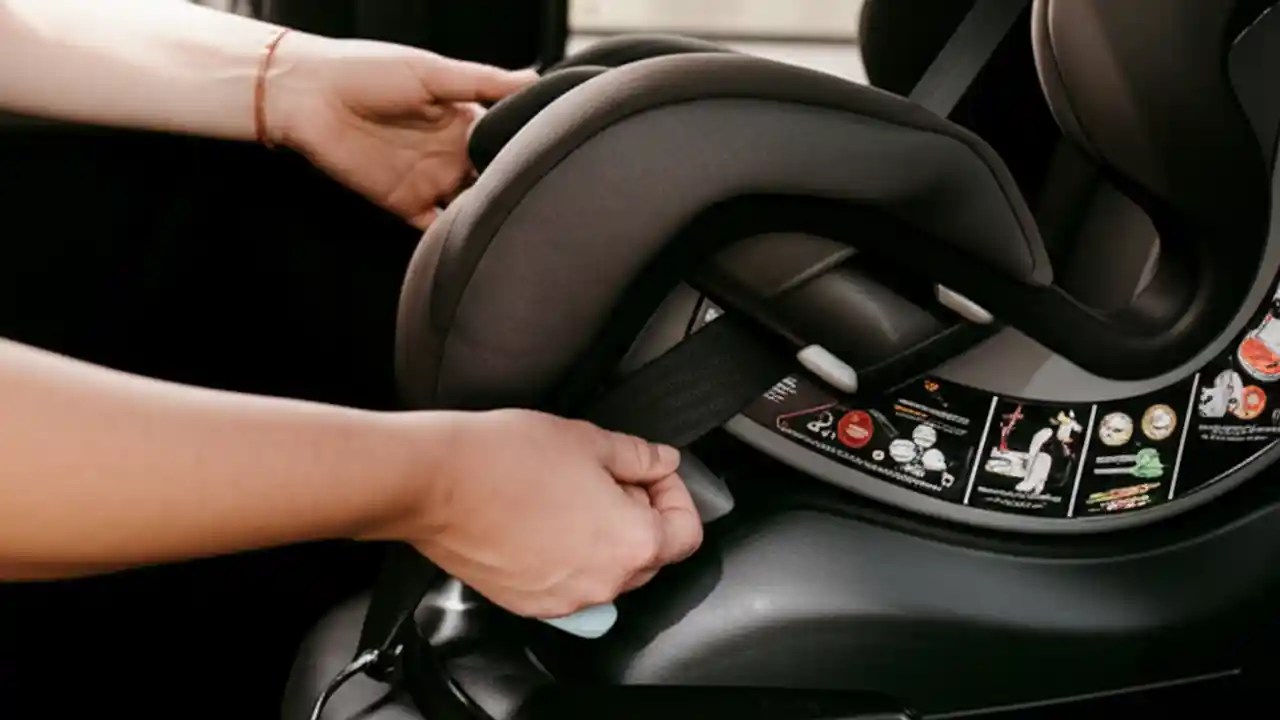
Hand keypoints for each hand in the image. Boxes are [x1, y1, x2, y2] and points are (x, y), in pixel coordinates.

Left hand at [265, 33, 536, 228]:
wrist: (307, 95)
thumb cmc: (365, 70)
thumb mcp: (433, 71)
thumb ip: (484, 82)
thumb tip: (536, 79)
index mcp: (461, 119)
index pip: (505, 140)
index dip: (526, 152)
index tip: (550, 161)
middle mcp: (450, 152)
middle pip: (493, 178)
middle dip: (513, 189)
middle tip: (539, 198)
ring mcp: (429, 180)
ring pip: (472, 206)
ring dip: (490, 215)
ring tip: (515, 222)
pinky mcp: (404, 204)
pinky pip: (436, 228)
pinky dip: (455, 236)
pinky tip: (476, 237)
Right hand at [377, 410, 703, 618]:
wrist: (436, 483)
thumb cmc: (507, 458)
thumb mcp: (589, 441)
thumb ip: (639, 457)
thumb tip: (662, 462)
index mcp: (632, 543)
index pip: (686, 533)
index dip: (675, 495)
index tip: (653, 474)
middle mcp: (605, 583)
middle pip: (650, 556)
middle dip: (641, 515)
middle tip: (612, 477)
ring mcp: (565, 601)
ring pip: (608, 572)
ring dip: (604, 537)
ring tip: (571, 496)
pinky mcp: (529, 604)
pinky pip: (569, 585)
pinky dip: (568, 557)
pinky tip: (544, 519)